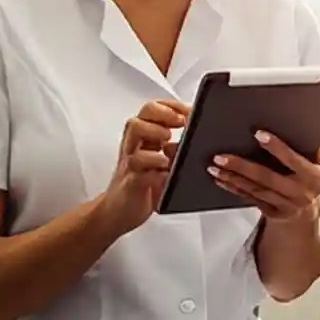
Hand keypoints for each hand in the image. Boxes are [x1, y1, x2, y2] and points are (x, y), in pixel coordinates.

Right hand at [97, 99, 188, 237]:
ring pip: (135, 130)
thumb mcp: (162, 165)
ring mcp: (131, 159)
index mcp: (145, 138)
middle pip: (144, 113)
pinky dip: (153, 162)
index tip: (189, 109)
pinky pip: (138, 164)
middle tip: (180, 121)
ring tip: (169, 138)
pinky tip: (166, 167)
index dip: (171, 105)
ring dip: (154, 130)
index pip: (154, 109)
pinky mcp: (131, 178)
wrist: (117, 214)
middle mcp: (135, 144)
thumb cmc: (142, 187)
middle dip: (164, 112)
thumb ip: (176, 151)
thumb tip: (202, 140)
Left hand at [209, 132, 319, 222]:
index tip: (259, 135)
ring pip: (254, 189)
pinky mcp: (271, 213)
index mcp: (314, 178)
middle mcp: (299, 193)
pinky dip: (233, 189)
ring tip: (215, 167)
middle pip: (266, 178)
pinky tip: (221, 180)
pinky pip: (250, 199)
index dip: (277, 148)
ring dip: (232, 178)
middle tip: (222, 156)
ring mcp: (284, 205)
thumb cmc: (310, 182)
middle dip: (242, 167)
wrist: (306, 216)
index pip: (293, 160)